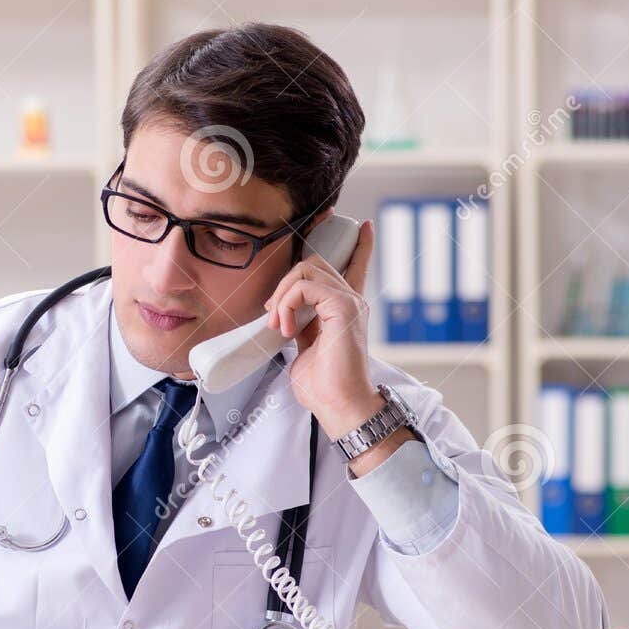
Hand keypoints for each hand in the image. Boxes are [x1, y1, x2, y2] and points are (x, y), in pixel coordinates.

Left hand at [262, 215, 385, 438]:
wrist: (339, 406)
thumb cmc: (324, 385)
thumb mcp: (304, 347)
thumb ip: (299, 324)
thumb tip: (280, 317)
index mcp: (344, 307)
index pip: (353, 264)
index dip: (355, 243)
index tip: (353, 223)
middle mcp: (350, 299)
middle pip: (314, 261)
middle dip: (283, 284)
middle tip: (273, 316)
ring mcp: (349, 301)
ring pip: (306, 269)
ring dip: (281, 296)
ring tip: (279, 325)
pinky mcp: (343, 306)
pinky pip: (304, 285)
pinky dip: (287, 303)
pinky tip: (286, 328)